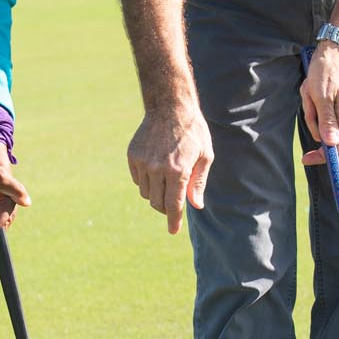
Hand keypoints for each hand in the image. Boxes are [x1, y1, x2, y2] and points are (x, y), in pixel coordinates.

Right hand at [127, 102, 214, 233]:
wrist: (170, 107)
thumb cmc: (193, 132)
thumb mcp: (205, 156)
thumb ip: (198, 183)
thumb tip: (195, 205)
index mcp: (178, 171)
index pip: (173, 205)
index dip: (173, 221)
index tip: (173, 230)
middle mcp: (157, 169)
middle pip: (157, 203)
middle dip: (166, 207)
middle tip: (173, 201)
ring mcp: (142, 162)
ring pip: (145, 193)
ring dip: (155, 193)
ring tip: (166, 179)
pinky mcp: (133, 156)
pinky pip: (137, 179)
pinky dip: (146, 180)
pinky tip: (155, 168)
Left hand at [300, 43, 338, 166]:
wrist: (334, 49)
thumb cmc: (327, 70)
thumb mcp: (322, 96)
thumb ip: (326, 121)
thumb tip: (331, 144)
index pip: (335, 147)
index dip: (321, 155)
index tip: (305, 158)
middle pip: (323, 132)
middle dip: (311, 117)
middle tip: (309, 97)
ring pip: (318, 119)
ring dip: (310, 106)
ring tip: (311, 88)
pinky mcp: (334, 102)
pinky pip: (318, 109)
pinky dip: (311, 100)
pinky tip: (312, 87)